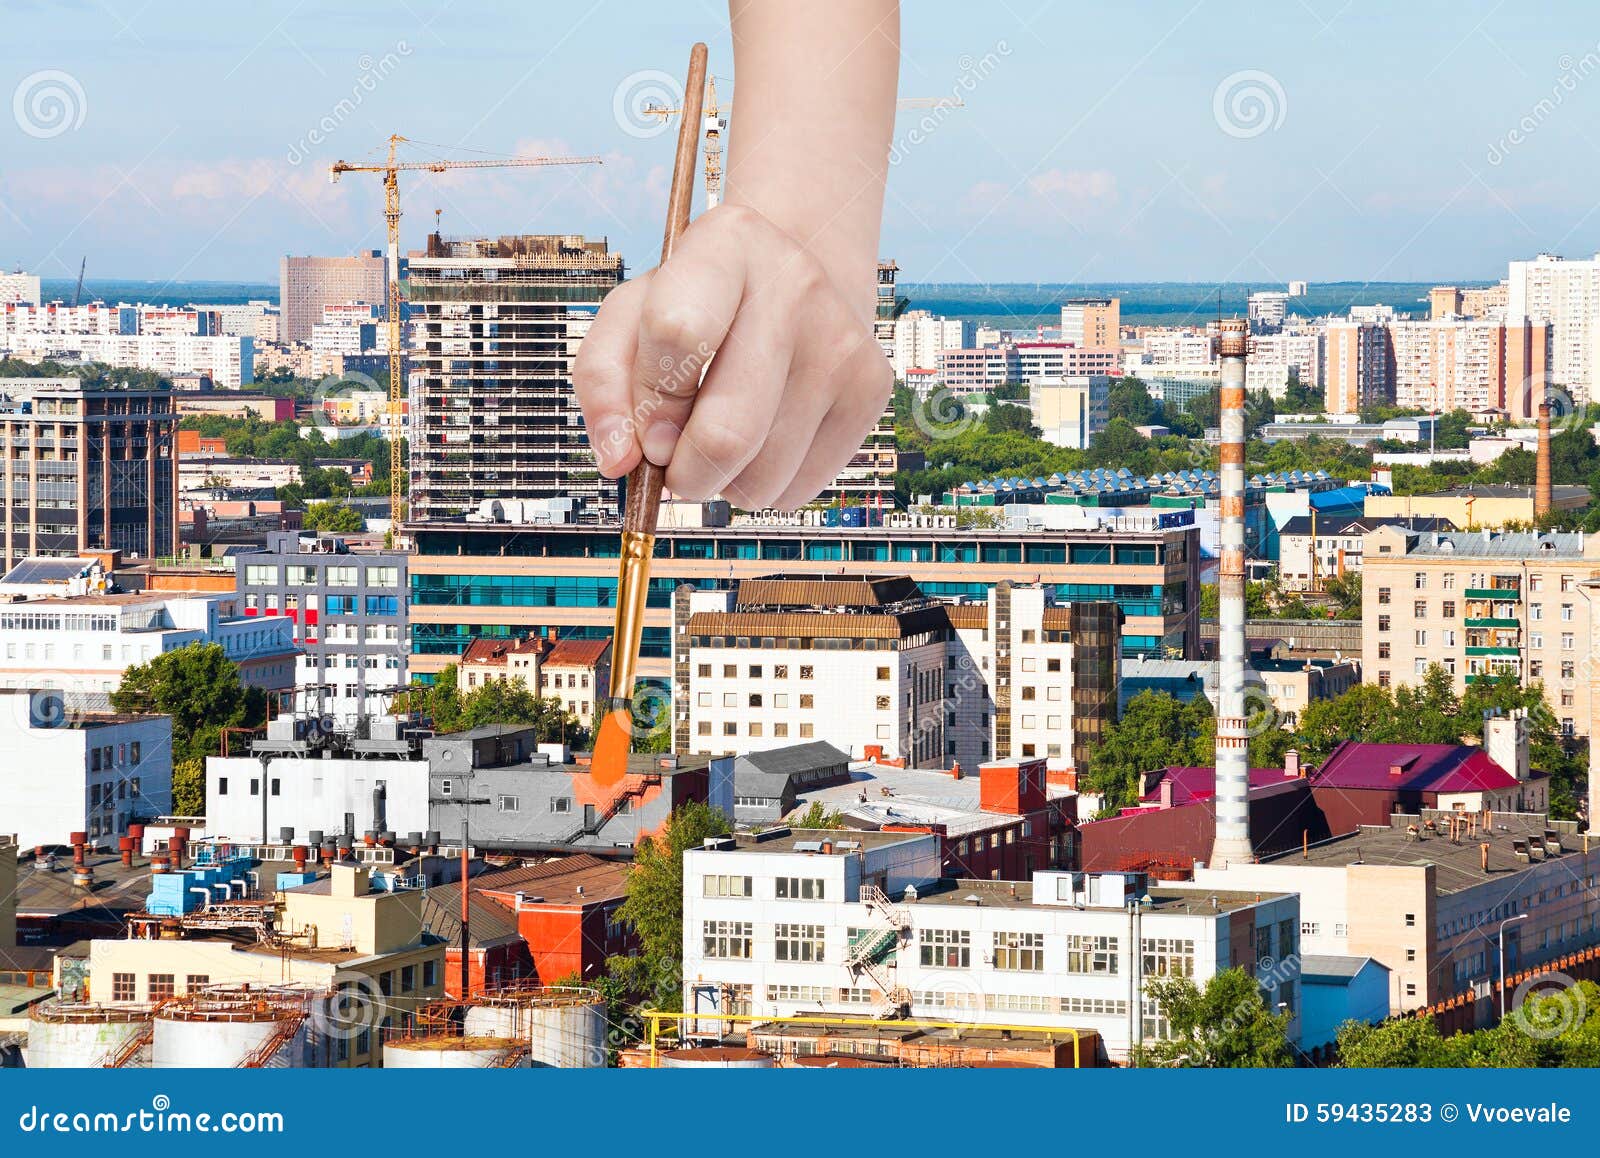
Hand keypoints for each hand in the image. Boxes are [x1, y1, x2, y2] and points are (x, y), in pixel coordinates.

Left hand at [573, 202, 891, 510]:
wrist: (798, 275)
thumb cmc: (697, 305)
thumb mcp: (631, 316)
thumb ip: (601, 381)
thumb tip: (619, 462)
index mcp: (726, 246)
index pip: (678, 335)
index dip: (650, 401)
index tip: (647, 421)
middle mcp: (796, 286)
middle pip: (726, 433)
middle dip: (680, 472)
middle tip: (673, 459)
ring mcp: (843, 342)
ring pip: (760, 478)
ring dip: (720, 482)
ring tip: (720, 438)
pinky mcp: (871, 391)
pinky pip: (795, 493)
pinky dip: (761, 487)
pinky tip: (760, 443)